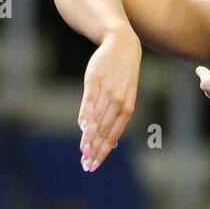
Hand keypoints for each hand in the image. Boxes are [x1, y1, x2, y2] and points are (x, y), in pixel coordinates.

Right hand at [78, 27, 141, 172]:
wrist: (121, 43)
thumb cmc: (122, 73)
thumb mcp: (125, 93)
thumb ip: (114, 113)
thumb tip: (101, 134)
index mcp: (127, 107)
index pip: (114, 134)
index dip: (104, 150)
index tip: (94, 165)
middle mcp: (119, 101)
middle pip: (105, 131)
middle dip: (95, 150)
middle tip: (87, 165)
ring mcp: (107, 91)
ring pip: (97, 119)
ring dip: (89, 137)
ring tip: (82, 152)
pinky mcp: (95, 80)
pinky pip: (89, 101)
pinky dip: (86, 115)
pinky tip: (82, 128)